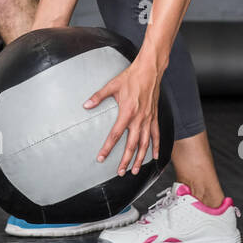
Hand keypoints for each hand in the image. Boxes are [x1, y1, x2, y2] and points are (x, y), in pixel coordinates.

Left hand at [83, 56, 163, 175]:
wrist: (149, 71)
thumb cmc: (131, 77)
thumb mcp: (112, 86)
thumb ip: (98, 97)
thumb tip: (86, 104)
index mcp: (127, 112)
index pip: (115, 135)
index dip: (108, 148)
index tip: (102, 158)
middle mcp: (139, 119)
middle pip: (131, 145)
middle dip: (126, 160)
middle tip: (120, 172)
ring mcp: (148, 119)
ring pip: (144, 144)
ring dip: (140, 158)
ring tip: (135, 170)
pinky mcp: (155, 117)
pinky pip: (156, 135)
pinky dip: (156, 146)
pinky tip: (155, 156)